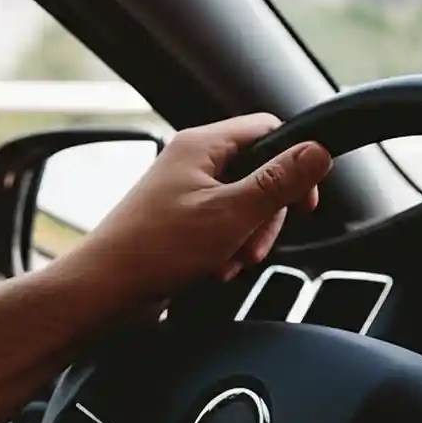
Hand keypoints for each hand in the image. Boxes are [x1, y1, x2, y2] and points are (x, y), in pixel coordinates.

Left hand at [49, 113, 331, 318]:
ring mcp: (186, 191)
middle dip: (267, 216)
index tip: (303, 200)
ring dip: (247, 237)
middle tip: (254, 243)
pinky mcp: (181, 220)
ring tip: (227, 260)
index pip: (269, 131)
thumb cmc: (155, 250)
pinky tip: (214, 267)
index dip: (294, 164)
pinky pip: (223, 226)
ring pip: (244, 206)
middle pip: (261, 174)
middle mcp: (193, 162)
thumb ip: (279, 182)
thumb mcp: (231, 214)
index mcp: (203, 145)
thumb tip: (318, 151)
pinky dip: (227, 248)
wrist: (103, 291)